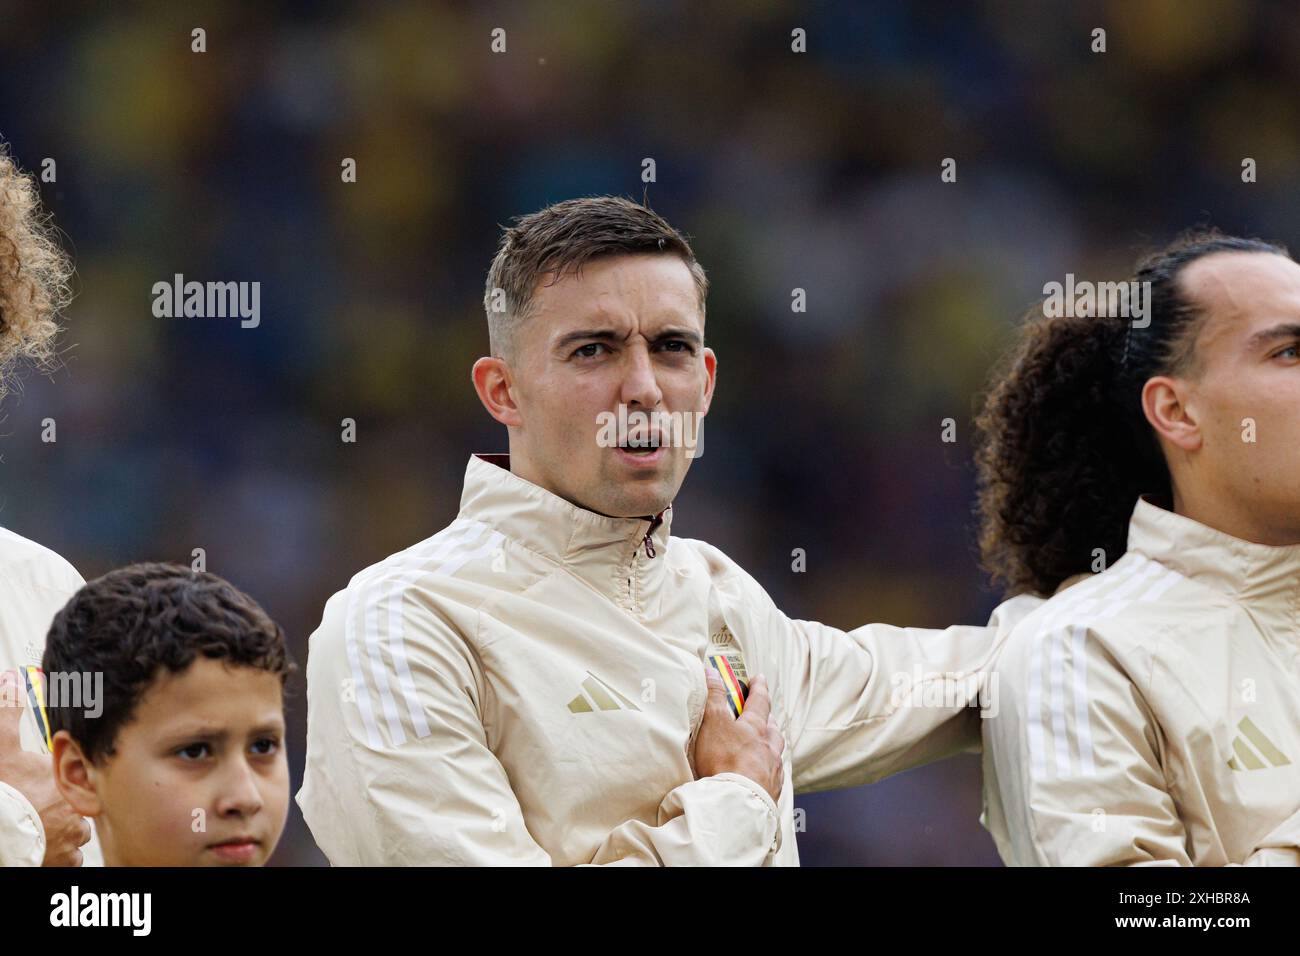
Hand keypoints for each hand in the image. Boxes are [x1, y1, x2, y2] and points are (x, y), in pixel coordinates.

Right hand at [0, 670, 90, 865]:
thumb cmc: (1, 797)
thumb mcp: (3, 749)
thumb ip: (10, 714)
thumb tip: (11, 680)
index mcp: (67, 784)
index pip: (83, 779)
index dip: (68, 783)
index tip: (49, 787)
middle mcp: (76, 810)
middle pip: (83, 807)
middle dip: (67, 807)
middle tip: (44, 810)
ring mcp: (71, 838)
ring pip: (78, 833)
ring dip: (66, 831)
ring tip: (44, 827)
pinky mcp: (63, 861)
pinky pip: (71, 858)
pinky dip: (61, 854)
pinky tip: (46, 846)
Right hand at [694, 667, 784, 802]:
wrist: (738, 801)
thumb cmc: (724, 760)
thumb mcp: (713, 723)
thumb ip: (714, 697)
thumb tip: (713, 672)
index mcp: (756, 727)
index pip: (759, 701)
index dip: (758, 687)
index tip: (758, 678)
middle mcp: (769, 746)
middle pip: (772, 727)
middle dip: (767, 718)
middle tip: (764, 714)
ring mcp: (773, 768)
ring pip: (776, 750)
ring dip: (771, 743)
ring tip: (765, 743)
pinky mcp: (772, 789)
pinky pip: (775, 773)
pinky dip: (770, 768)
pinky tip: (764, 772)